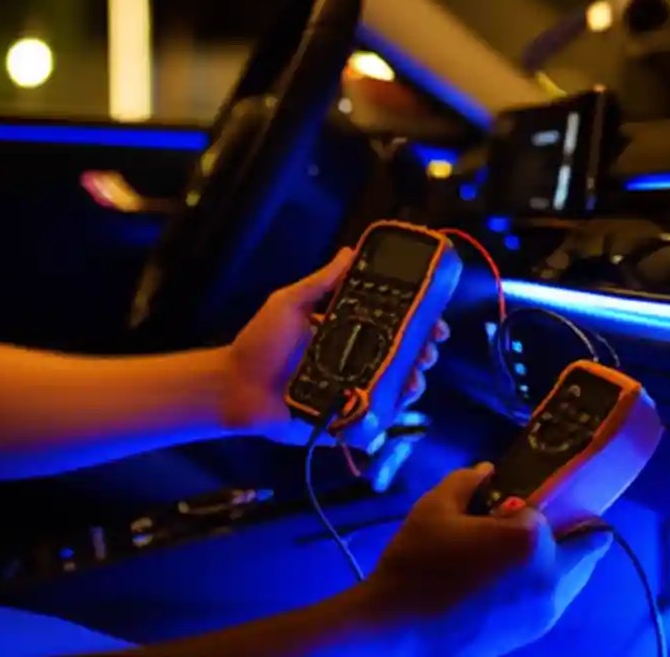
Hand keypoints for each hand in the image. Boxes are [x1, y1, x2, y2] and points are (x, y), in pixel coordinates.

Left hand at [222, 248, 449, 442]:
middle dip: (423, 350)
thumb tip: (350, 251)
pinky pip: (376, 417)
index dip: (417, 322)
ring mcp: (352, 390)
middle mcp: (355, 361)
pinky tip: (401, 399)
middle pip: (402, 356)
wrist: (235, 386)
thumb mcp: (290, 303)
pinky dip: (393, 410)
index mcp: (347, 332)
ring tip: (417, 373)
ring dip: (414, 379)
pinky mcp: (344, 418)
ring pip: (396, 386)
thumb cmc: (259, 342)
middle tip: (429, 347)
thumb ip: (321, 281)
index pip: (392, 325)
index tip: (434, 319)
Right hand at [367, 463, 611, 656]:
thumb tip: (487, 471)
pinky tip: (504, 583)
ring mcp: (547, 610)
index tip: (500, 509)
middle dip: (568, 529)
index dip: (522, 506)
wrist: (398, 633)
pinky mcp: (535, 632)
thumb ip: (466, 481)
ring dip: (559, 558)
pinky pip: (557, 597)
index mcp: (532, 541)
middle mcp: (552, 576)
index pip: (546, 509)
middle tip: (525, 528)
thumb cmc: (416, 565)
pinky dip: (545, 583)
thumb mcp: (434, 508)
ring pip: (577, 574)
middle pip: (590, 544)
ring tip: (512, 557)